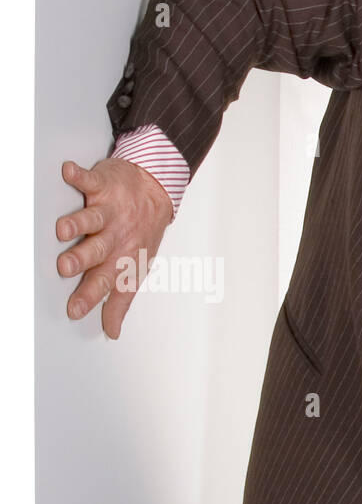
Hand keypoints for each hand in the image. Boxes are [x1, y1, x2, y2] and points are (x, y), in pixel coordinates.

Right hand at [56, 157, 173, 338]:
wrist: (157, 189)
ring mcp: (111, 210)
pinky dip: (78, 176)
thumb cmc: (142, 231)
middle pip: (99, 250)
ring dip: (79, 223)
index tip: (74, 310)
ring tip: (63, 229)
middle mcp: (117, 235)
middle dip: (83, 259)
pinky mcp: (104, 185)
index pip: (105, 281)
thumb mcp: (135, 268)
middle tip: (65, 267)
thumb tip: (112, 331)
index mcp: (122, 257)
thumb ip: (119, 299)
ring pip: (94, 219)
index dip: (90, 296)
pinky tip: (68, 172)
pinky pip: (90, 180)